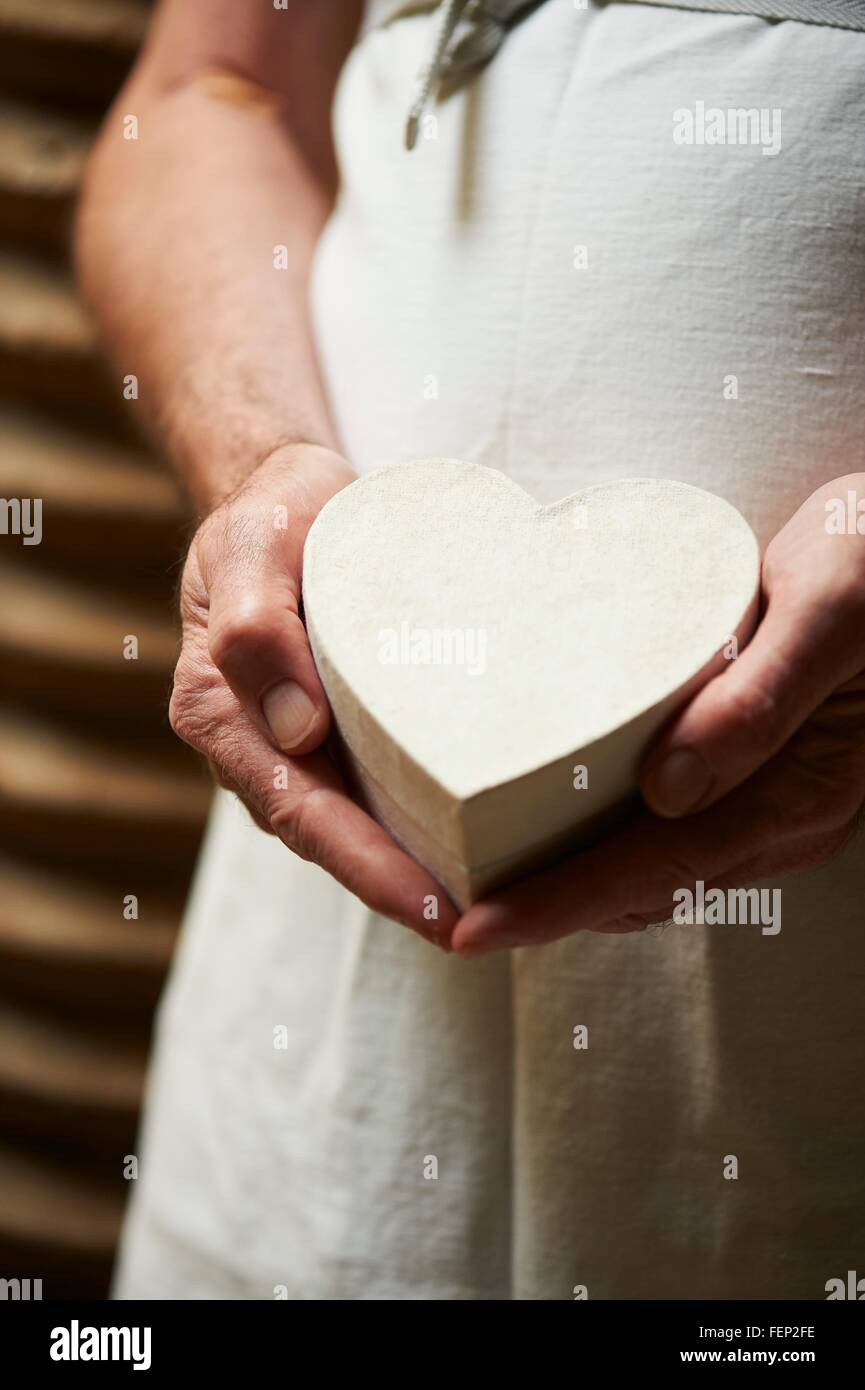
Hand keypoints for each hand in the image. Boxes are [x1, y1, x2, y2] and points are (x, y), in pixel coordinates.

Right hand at [169, 443, 456, 945]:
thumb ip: (256, 630)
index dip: (366, 869)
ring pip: (360, 825)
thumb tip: (298, 732)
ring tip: (503, 906)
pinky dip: (428, 822)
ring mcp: (300, 745)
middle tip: (488, 930)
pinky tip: (488, 840)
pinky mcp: (342, 730)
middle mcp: (259, 746)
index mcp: (222, 716)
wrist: (287, 494)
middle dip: (404, 893)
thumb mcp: (254, 548)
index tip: (433, 908)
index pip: (299, 813)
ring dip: (421, 870)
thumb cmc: (269, 516)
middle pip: (334, 840)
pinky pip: (381, 788)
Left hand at [451, 474, 864, 954]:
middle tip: (438, 906)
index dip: (559, 903)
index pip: (656, 869)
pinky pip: (658, 836)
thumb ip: (761, 695)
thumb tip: (667, 789)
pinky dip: (590, 843)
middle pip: (639, 889)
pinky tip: (534, 819)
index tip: (474, 926)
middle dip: (538, 908)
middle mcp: (780, 821)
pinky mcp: (749, 780)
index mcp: (798, 792)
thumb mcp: (833, 604)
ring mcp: (766, 807)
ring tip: (465, 874)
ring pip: (645, 872)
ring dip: (558, 883)